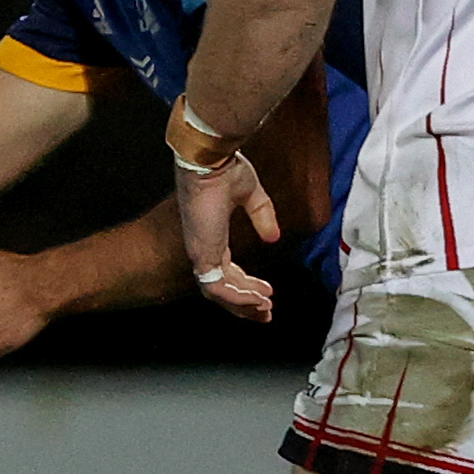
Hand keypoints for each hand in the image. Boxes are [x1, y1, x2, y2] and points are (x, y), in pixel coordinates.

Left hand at [172, 155, 281, 322]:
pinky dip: (238, 298)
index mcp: (211, 235)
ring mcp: (201, 253)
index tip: (267, 292)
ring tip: (265, 310)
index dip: (246, 285)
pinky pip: (218, 288)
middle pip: (222, 287)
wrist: (210, 162)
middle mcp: (203, 247)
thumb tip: (273, 237)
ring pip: (219, 293)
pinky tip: (257, 301)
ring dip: (243, 305)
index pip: (226, 270)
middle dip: (245, 303)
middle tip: (266, 312)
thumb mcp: (251, 195)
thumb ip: (261, 216)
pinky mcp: (202, 255)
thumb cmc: (224, 170)